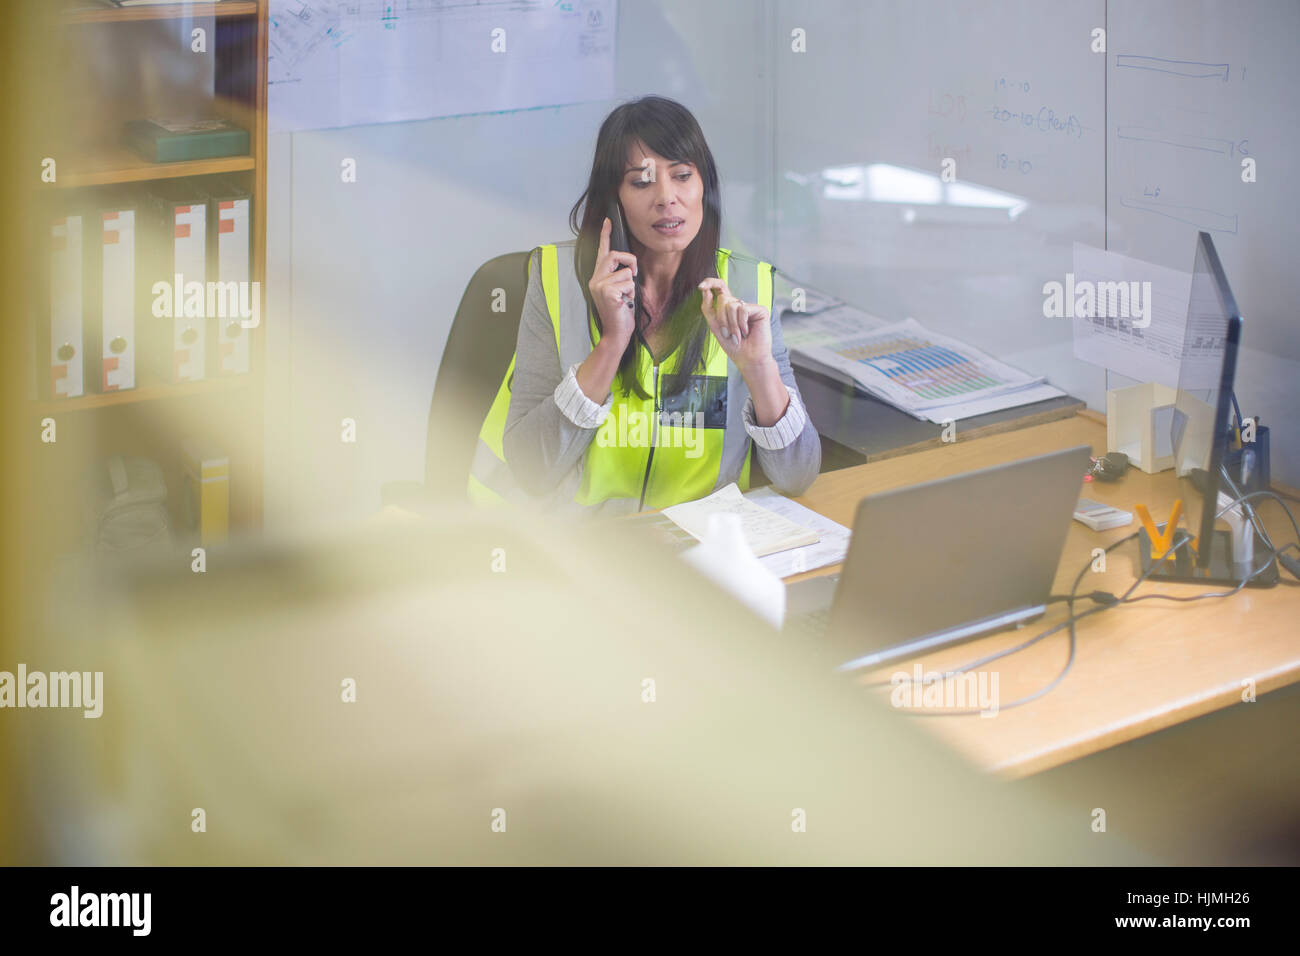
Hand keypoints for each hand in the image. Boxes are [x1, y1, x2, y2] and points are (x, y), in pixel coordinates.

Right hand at [588, 217, 637, 345]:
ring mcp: (599, 285)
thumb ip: (620, 276)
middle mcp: (595, 279)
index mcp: (598, 277)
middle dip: (630, 262)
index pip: (602, 252)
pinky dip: (631, 294)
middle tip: (633, 275)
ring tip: (625, 299)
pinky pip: (628, 283)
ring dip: (631, 286)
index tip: (608, 221)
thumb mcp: (621, 291)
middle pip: (614, 255)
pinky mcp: (607, 291)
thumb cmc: (620, 313)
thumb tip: (629, 266)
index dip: (605, 235)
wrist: (616, 333)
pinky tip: (624, 303)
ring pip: (626, 272)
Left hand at [698, 277, 772, 372]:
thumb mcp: (715, 327)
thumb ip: (708, 309)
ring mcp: (749, 306)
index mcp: (728, 307)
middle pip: (722, 298)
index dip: (710, 283)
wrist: (748, 359)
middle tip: (728, 333)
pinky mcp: (760, 310)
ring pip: (731, 305)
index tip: (701, 287)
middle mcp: (739, 304)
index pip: (719, 287)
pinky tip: (746, 332)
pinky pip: (743, 309)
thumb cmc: (733, 346)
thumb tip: (705, 291)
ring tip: (737, 336)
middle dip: (721, 318)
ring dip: (731, 324)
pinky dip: (741, 324)